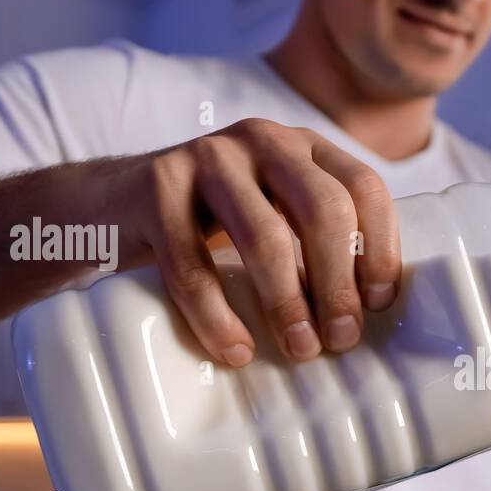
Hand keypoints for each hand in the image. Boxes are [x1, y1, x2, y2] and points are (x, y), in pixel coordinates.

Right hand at [100, 118, 400, 367]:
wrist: (110, 205)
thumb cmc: (212, 226)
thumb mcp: (273, 213)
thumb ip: (316, 241)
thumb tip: (366, 317)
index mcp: (304, 148)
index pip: (364, 187)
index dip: (381, 248)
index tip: (378, 304)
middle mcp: (262, 141)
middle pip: (323, 210)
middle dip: (338, 284)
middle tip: (340, 339)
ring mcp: (207, 158)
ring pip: (264, 237)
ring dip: (287, 303)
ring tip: (298, 349)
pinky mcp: (155, 186)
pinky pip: (192, 263)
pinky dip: (217, 317)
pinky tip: (235, 350)